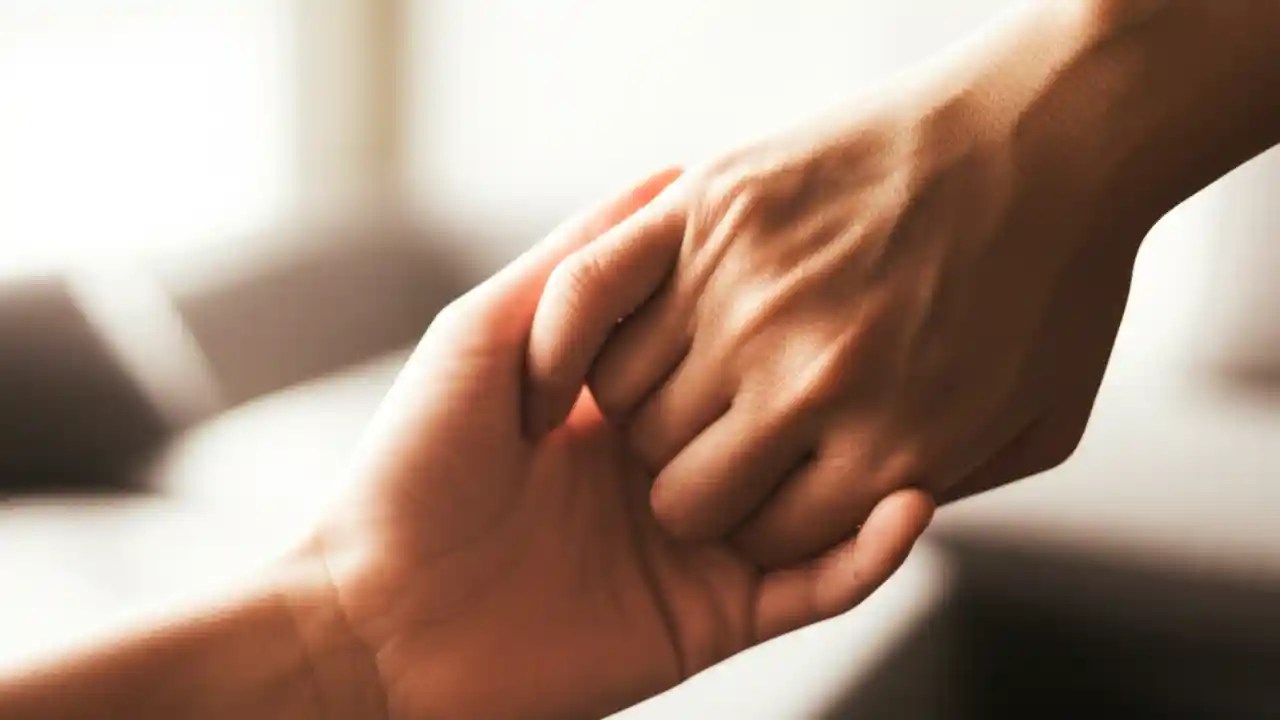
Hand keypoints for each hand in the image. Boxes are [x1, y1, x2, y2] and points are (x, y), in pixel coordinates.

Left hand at [307, 170, 934, 718]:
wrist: (374, 623)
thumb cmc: (413, 470)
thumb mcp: (489, 336)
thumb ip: (578, 270)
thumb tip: (667, 178)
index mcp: (630, 401)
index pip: (734, 337)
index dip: (786, 293)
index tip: (851, 243)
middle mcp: (677, 464)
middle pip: (789, 411)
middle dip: (848, 367)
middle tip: (918, 311)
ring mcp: (701, 541)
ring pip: (820, 496)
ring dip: (874, 455)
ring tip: (936, 398)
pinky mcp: (711, 617)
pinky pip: (813, 586)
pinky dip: (868, 554)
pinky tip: (906, 502)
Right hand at [524, 32, 1145, 568]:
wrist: (1051, 130)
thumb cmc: (1055, 278)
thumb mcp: (1038, 427)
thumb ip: (943, 492)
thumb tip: (859, 528)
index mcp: (888, 453)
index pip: (757, 543)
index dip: (755, 523)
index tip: (766, 485)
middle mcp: (808, 382)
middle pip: (680, 493)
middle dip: (696, 479)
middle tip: (722, 436)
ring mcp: (753, 293)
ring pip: (631, 403)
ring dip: (655, 401)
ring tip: (697, 371)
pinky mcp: (714, 210)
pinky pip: (604, 302)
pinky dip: (611, 326)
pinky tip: (648, 323)